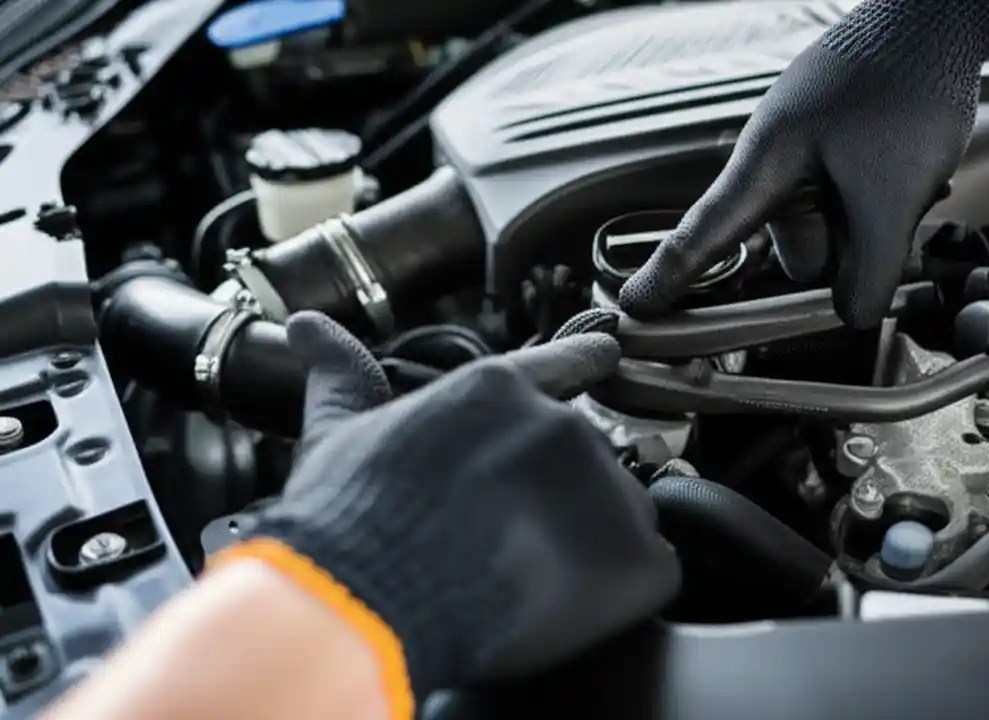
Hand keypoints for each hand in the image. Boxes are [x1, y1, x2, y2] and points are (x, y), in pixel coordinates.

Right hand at [216, 312, 677, 713]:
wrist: (361, 605)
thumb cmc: (346, 523)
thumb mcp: (339, 432)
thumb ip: (343, 374)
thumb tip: (307, 331)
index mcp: (500, 391)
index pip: (568, 363)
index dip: (587, 363)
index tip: (609, 359)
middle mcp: (562, 427)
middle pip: (587, 458)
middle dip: (557, 496)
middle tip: (504, 538)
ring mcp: (602, 490)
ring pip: (621, 512)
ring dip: (588, 542)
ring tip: (523, 574)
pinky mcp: (633, 558)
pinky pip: (648, 569)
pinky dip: (619, 591)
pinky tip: (563, 603)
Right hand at [618, 0, 988, 328]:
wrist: (935, 19)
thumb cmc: (906, 85)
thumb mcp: (892, 194)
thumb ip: (871, 269)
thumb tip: (855, 318)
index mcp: (766, 164)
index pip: (703, 234)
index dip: (666, 277)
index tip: (632, 310)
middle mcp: (777, 165)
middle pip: (800, 254)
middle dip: (847, 252)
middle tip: (889, 212)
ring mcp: (808, 157)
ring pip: (835, 233)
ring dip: (874, 227)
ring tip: (906, 177)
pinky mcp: (837, 151)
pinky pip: (853, 205)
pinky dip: (884, 203)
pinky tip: (911, 171)